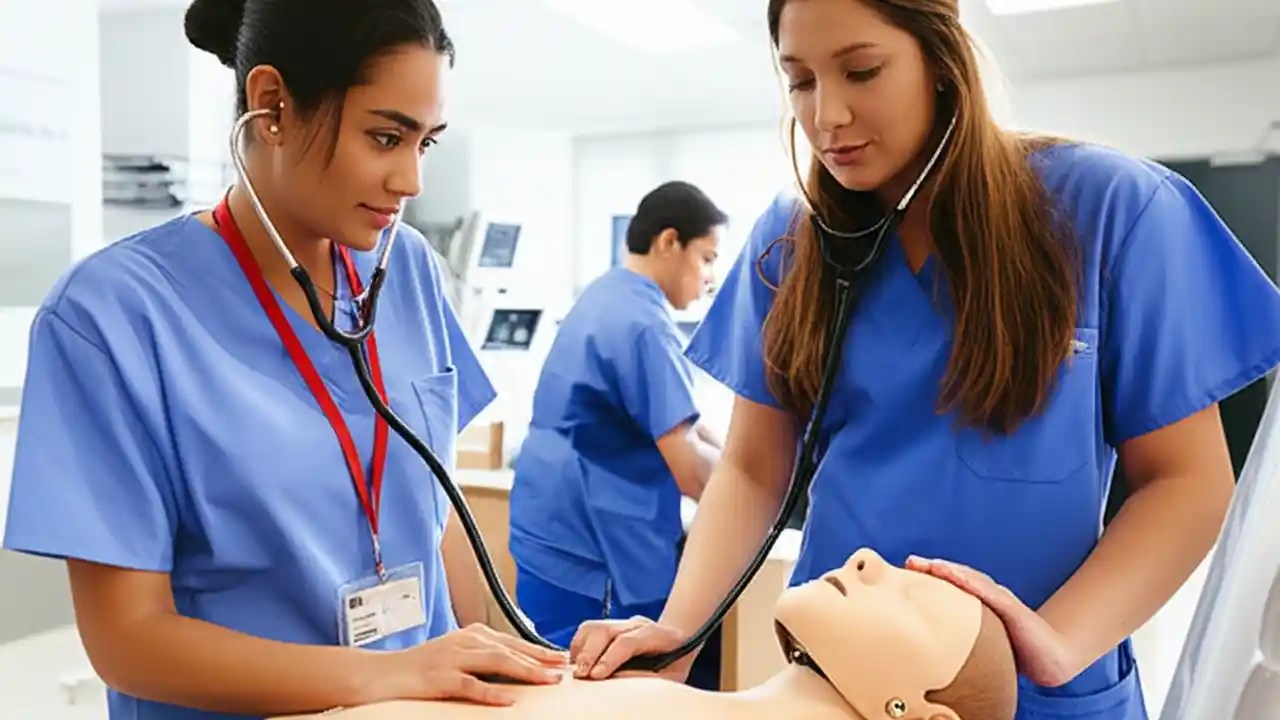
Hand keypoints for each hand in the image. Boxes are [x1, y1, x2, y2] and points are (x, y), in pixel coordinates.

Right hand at [384, 623, 569, 705]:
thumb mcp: (456, 656)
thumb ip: (484, 658)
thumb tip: (517, 666)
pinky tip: (510, 699)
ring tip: (548, 681)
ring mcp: (452, 658)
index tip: (563, 659)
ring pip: (497, 662)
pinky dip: (491, 692)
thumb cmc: (421, 668)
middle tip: (566, 669)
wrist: (381, 674)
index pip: (513, 642)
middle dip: (541, 660)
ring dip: (526, 671)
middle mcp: (465, 641)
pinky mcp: (439, 678)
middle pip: (511, 650)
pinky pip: (470, 685)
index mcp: (471, 635)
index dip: (540, 651)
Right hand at [568, 616, 694, 681]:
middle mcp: (638, 624)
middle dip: (589, 654)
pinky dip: (578, 647)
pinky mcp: (611, 624)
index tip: (596, 676)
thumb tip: (616, 681)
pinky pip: (587, 631)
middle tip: (580, 676)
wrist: (680, 643)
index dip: (609, 658)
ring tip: (577, 671)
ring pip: (593, 627)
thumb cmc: (675, 665)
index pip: (628, 641)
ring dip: (581, 650)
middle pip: (606, 630)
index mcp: (659, 635)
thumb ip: (647, 677)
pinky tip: (578, 663)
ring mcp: (623, 621)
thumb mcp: (670, 677)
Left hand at [905, 556, 1076, 686]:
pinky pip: (992, 595)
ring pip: (973, 581)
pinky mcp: (1014, 610)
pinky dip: (975, 586)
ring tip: (930, 565)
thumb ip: (959, 641)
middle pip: (958, 576)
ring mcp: (1002, 601)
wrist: (1052, 659)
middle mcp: (989, 597)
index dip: (929, 575)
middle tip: (910, 561)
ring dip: (951, 571)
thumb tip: (927, 651)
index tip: (906, 569)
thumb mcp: (981, 643)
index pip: (950, 585)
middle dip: (933, 567)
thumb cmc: (1015, 651)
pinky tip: (959, 580)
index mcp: (978, 605)